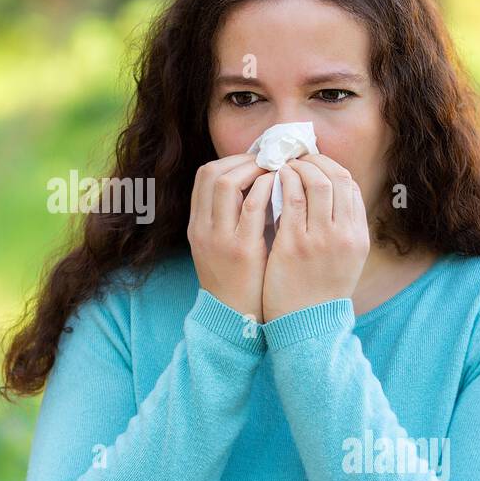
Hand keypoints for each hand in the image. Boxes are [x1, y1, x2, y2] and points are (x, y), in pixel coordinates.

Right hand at [187, 153, 273, 325]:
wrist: (234, 320)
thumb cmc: (237, 280)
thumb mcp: (221, 246)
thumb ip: (231, 218)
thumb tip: (257, 183)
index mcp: (197, 226)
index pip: (204, 175)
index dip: (231, 161)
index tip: (255, 161)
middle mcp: (202, 228)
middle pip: (213, 173)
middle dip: (243, 161)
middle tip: (270, 162)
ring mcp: (219, 238)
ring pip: (227, 183)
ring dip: (254, 169)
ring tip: (276, 172)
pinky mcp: (241, 250)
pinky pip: (251, 206)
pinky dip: (266, 189)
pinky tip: (282, 188)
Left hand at [261, 153, 370, 321]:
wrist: (306, 325)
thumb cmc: (319, 290)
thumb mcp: (344, 259)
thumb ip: (341, 228)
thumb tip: (327, 194)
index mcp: (358, 236)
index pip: (350, 185)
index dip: (330, 167)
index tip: (312, 162)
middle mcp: (345, 234)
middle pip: (336, 178)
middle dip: (314, 161)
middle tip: (295, 159)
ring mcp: (320, 239)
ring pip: (314, 183)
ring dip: (296, 168)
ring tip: (282, 166)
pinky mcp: (294, 245)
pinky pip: (289, 200)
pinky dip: (281, 183)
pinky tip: (271, 180)